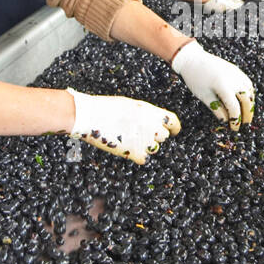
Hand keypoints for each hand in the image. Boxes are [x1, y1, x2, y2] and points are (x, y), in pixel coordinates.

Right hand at [66, 89, 180, 164]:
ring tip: (129, 139)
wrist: (90, 116)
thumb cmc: (107, 108)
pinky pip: (143, 159)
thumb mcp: (131, 105)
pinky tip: (126, 149)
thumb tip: (152, 121)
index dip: (173, 128)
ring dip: (145, 146)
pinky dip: (136, 156)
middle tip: (141, 134)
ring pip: (154, 148)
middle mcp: (151, 126)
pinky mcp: (134, 153)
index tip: (173, 132)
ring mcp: (144, 140)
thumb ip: (146, 114)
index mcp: (151, 112)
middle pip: (163, 136)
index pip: (173, 122)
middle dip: (155, 136)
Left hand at [171, 39, 254, 130]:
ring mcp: (237, 73)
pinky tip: (245, 101)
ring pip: (250, 91)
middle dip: (247, 114)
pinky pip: (247, 84)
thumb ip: (217, 109)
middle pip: (246, 100)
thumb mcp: (204, 96)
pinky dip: (249, 94)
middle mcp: (234, 79)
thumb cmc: (196, 79)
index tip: (234, 128)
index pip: (234, 107)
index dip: (235, 120)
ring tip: (246, 114)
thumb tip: (226, 121)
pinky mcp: (237, 70)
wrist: (194, 59)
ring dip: (250, 104)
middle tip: (244, 124)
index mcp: (223, 86)